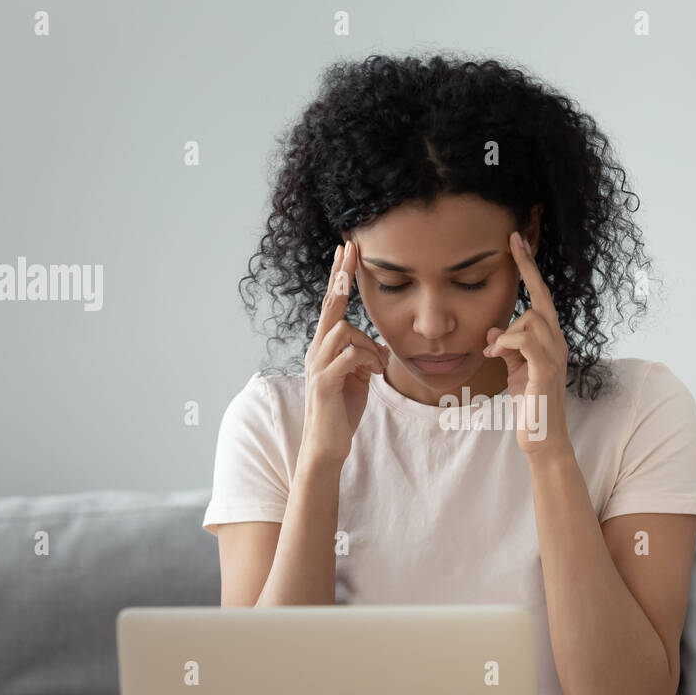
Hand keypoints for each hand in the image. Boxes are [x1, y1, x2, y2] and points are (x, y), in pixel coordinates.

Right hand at [301, 240, 389, 465]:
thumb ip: (364, 356)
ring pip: (344, 331)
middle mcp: (315, 350)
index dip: (338, 277)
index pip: (331, 304)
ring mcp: (317, 365)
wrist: (326, 445)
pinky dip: (367, 360)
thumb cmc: (342, 411)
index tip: (346, 250)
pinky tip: (373, 374)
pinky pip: (349, 355)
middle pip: (329, 305)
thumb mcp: (358, 377)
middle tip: (349, 248)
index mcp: (324, 346)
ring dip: (369, 345)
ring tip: (377, 366)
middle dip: (340, 276)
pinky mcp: (324, 382)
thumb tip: (379, 346)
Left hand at [482, 231, 572, 458]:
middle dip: (526, 274)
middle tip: (509, 260)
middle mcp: (558, 343)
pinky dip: (507, 343)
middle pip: (539, 301)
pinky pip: (526, 340)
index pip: (541, 297)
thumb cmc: (530, 406)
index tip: (516, 241)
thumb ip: (508, 348)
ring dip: (506, 333)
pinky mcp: (546, 371)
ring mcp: (555, 356)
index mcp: (550, 341)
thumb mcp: (515, 371)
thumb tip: (494, 331)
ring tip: (493, 354)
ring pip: (531, 318)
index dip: (530, 268)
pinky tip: (495, 356)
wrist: (543, 438)